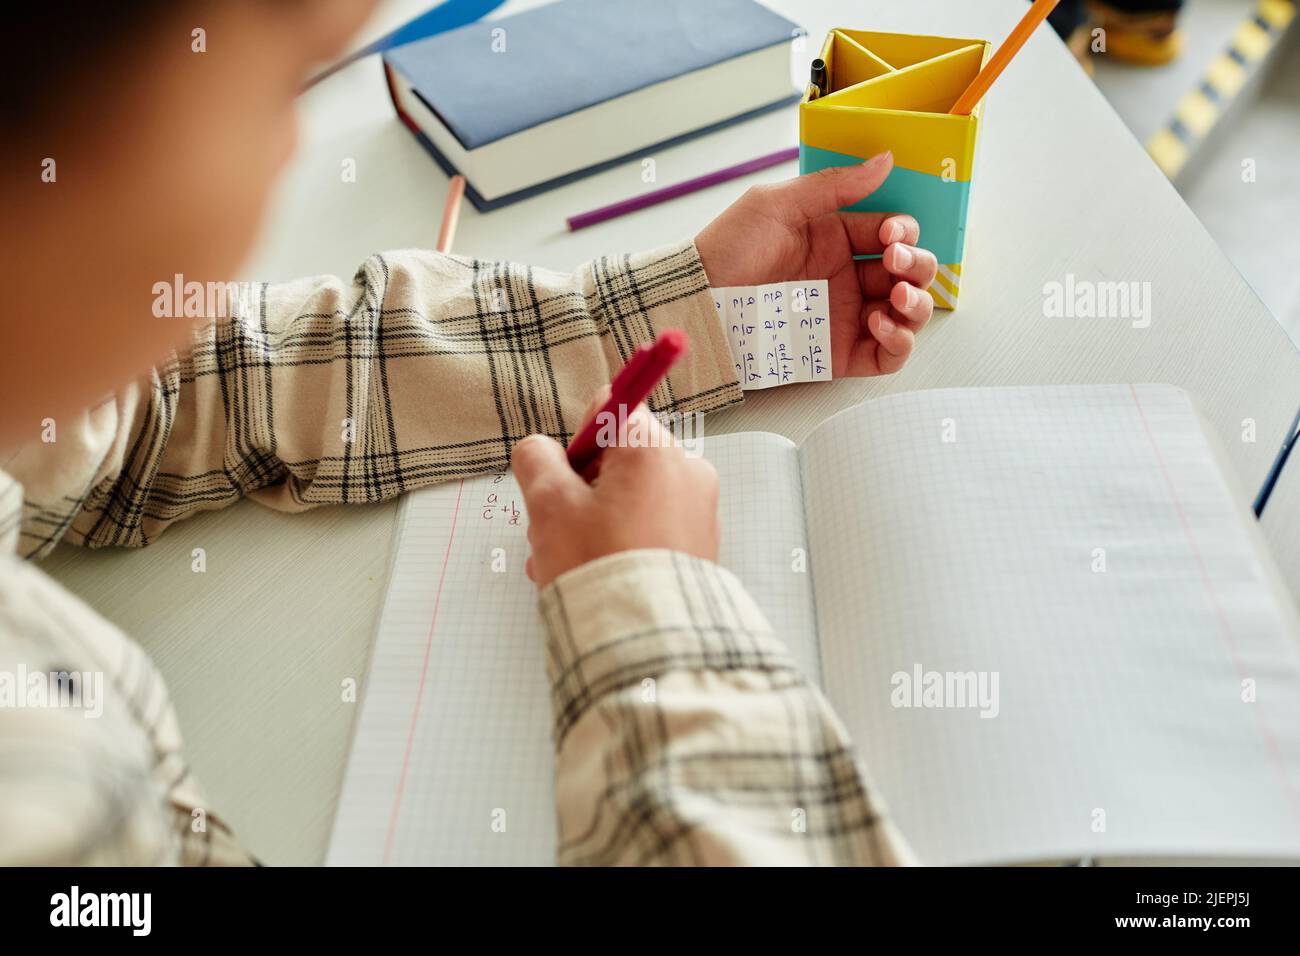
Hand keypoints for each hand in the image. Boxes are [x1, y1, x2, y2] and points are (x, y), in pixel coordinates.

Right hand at [511, 389, 719, 588]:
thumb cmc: (598, 565)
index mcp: (653, 448)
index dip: (577, 439)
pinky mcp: (701, 544)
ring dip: (592, 520)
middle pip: (619, 457)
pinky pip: (652, 526)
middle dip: (580, 490)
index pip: (610, 408)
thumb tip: (539, 450)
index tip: (565, 477)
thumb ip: (536, 461)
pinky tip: (595, 573)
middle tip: (555, 531)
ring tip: (565, 563)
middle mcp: (686, 469)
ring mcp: (699, 508)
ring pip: (630, 496)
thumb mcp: (549, 506)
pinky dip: (621, 540)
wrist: (649, 640)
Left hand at [695, 151, 937, 375]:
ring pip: (908, 314)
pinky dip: (899, 342)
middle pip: (911, 272)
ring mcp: (845, 315)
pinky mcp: (838, 353)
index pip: (894, 233)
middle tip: (894, 261)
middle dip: (917, 265)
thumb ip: (835, 185)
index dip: (903, 231)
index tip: (889, 232)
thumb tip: (885, 160)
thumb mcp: (777, 204)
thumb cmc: (727, 249)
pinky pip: (888, 356)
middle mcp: (846, 276)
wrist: (698, 300)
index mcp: (836, 238)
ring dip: (918, 304)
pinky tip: (881, 323)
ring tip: (896, 296)